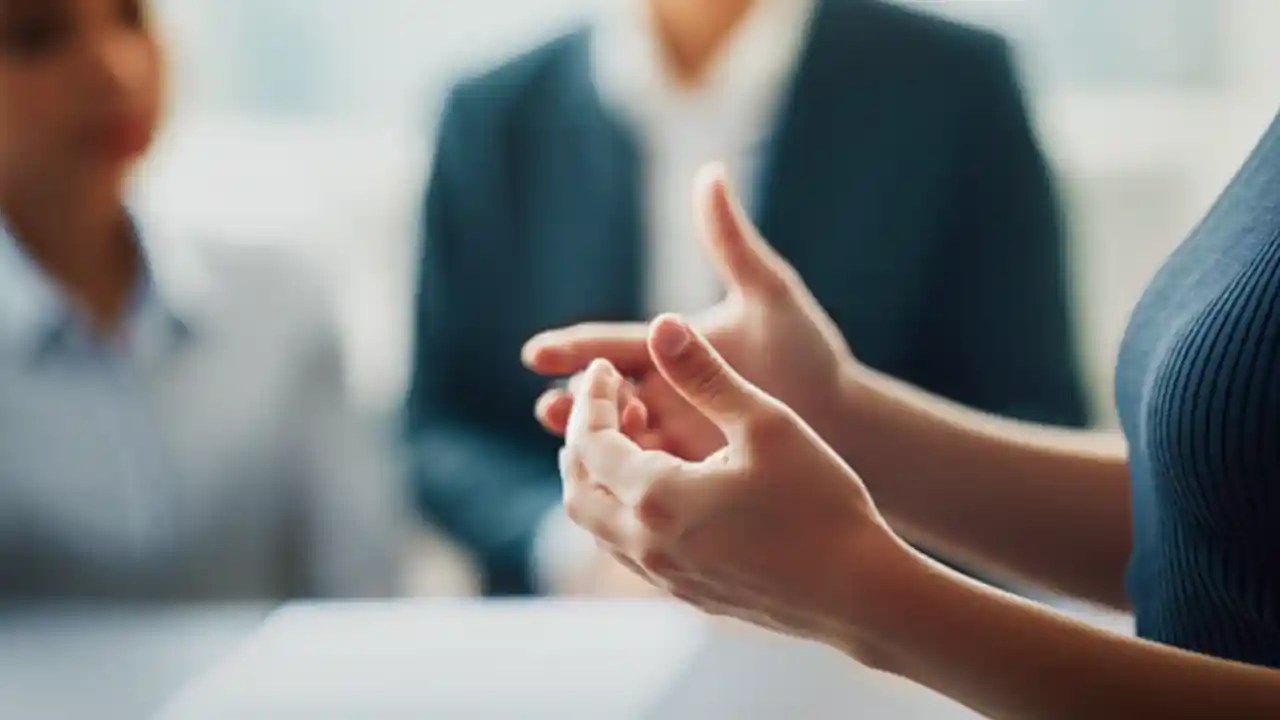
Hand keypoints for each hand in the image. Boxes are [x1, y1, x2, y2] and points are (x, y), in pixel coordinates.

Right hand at [525, 163, 856, 459]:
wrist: (846, 421)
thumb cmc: (808, 353)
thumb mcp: (771, 296)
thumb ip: (732, 244)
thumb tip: (709, 175)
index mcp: (672, 348)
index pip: (612, 345)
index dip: (575, 349)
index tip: (537, 351)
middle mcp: (664, 390)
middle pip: (603, 396)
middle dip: (573, 403)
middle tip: (549, 409)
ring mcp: (674, 433)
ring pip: (618, 440)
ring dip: (592, 445)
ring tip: (570, 454)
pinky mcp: (689, 473)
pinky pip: (646, 477)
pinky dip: (624, 481)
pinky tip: (607, 492)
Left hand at [558, 315, 911, 657]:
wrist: (858, 592)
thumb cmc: (819, 502)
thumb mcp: (764, 423)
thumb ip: (705, 374)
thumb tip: (662, 323)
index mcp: (657, 497)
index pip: (589, 442)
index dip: (591, 399)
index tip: (605, 370)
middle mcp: (647, 544)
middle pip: (576, 489)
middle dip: (580, 438)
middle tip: (611, 401)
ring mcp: (665, 576)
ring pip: (597, 525)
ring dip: (599, 476)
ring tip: (637, 435)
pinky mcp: (686, 593)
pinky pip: (627, 549)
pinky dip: (623, 508)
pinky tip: (664, 481)